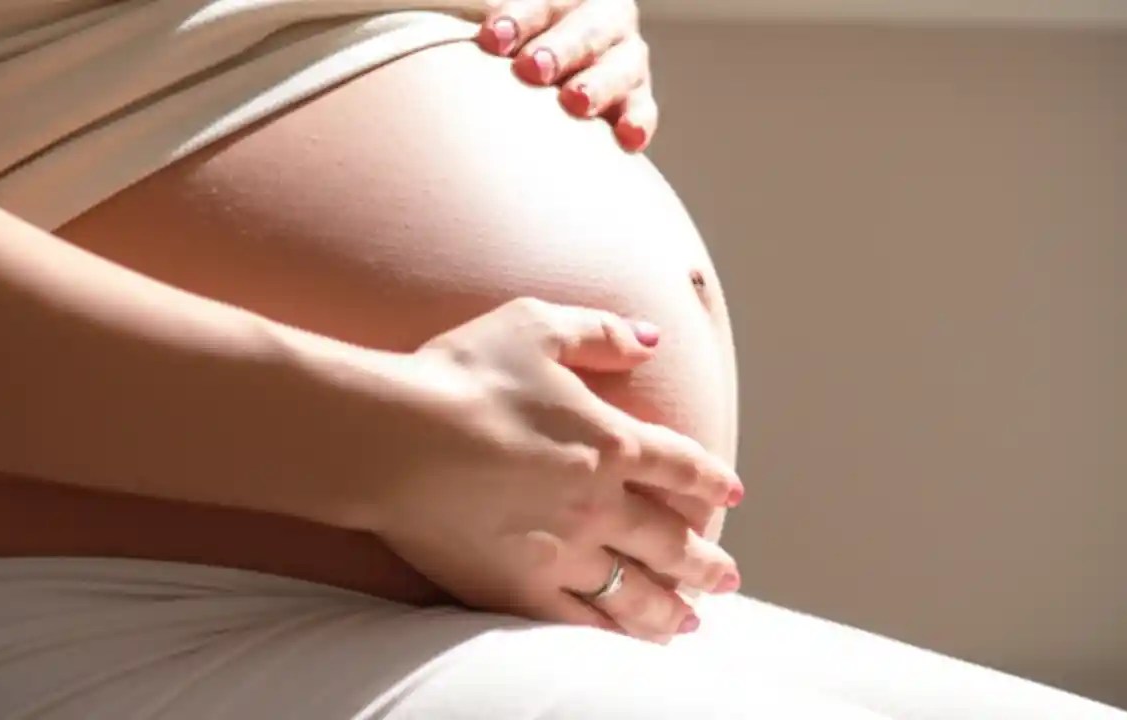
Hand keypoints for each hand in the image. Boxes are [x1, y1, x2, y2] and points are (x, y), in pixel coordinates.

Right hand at [372, 297, 742, 642]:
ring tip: (689, 621)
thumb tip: (651, 338)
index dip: (711, 480)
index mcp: (610, 440)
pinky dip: (609, 634)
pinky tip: (624, 640)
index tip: (731, 496)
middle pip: (670, 540)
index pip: (680, 466)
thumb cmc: (462, 375)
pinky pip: (577, 621)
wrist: (394, 438)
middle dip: (705, 562)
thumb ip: (600, 331)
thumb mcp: (536, 326)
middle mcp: (599, 502)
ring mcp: (561, 551)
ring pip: (633, 590)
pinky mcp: (517, 588)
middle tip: (727, 577)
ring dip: (669, 607)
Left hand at [476, 0, 656, 151]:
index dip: (520, 17)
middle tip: (532, 68)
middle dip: (560, 48)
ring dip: (597, 84)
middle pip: (588, 29)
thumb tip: (460, 31)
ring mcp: (625, 58)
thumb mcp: (505, 30)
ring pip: (621, 67)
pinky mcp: (637, 99)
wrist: (547, 74)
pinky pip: (643, 110)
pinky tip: (627, 138)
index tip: (492, 39)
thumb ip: (496, 28)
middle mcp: (604, 17)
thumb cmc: (511, 48)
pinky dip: (637, 122)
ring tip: (574, 102)